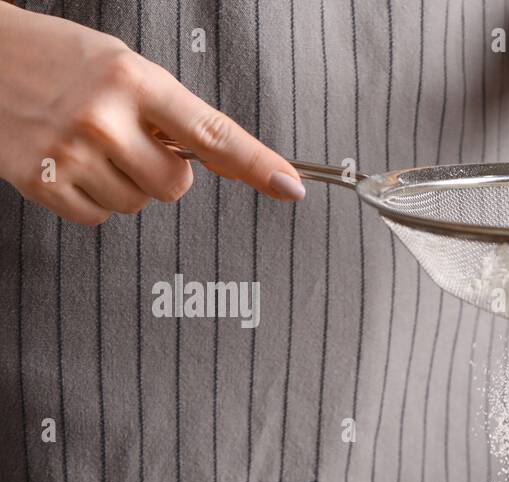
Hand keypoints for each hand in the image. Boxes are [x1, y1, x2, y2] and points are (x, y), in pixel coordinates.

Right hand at [0, 4, 302, 225]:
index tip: (291, 186)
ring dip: (122, 183)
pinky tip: (65, 161)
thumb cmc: (57, 58)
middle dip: (161, 171)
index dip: (257, 163)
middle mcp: (103, 116)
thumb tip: (227, 160)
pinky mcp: (40, 181)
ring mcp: (69, 152)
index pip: (211, 133)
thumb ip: (169, 111)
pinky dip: (89, 197)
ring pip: (136, 204)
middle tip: (126, 139)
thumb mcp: (119, 66)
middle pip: (174, 186)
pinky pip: (97, 217)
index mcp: (132, 79)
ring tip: (85, 143)